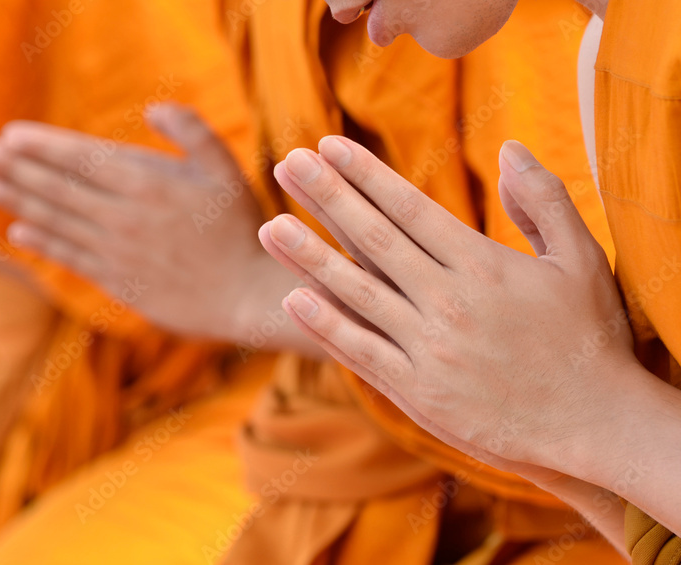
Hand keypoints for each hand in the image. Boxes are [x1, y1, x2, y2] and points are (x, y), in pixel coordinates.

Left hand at [0, 103, 321, 352]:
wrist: (245, 298)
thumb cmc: (240, 229)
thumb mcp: (227, 169)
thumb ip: (192, 132)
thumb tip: (153, 108)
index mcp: (149, 185)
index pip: (84, 159)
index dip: (44, 146)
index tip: (10, 135)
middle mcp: (124, 218)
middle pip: (59, 188)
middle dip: (15, 168)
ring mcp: (117, 253)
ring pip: (57, 222)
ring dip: (18, 201)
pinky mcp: (118, 283)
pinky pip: (71, 259)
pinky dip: (42, 244)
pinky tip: (18, 230)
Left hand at [261, 136, 641, 473]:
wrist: (596, 425)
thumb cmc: (591, 339)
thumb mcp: (581, 259)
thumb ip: (544, 200)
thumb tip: (508, 149)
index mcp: (484, 264)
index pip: (409, 207)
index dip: (365, 175)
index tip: (329, 147)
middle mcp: (450, 301)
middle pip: (374, 239)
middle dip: (326, 197)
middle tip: (287, 164)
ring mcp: (430, 348)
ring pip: (357, 292)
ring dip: (309, 257)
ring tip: (270, 227)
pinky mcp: (418, 392)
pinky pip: (362, 352)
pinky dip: (326, 326)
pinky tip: (293, 298)